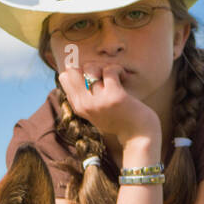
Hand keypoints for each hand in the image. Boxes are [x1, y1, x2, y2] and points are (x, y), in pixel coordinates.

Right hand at [50, 32, 161, 147]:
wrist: (139, 137)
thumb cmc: (119, 120)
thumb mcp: (96, 111)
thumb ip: (85, 96)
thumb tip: (72, 70)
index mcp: (79, 107)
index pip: (65, 77)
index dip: (79, 70)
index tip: (94, 76)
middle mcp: (84, 105)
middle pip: (73, 70)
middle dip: (90, 66)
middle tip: (104, 75)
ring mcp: (98, 102)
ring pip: (91, 68)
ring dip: (105, 67)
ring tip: (116, 76)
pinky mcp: (113, 97)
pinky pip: (109, 70)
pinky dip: (118, 69)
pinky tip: (124, 77)